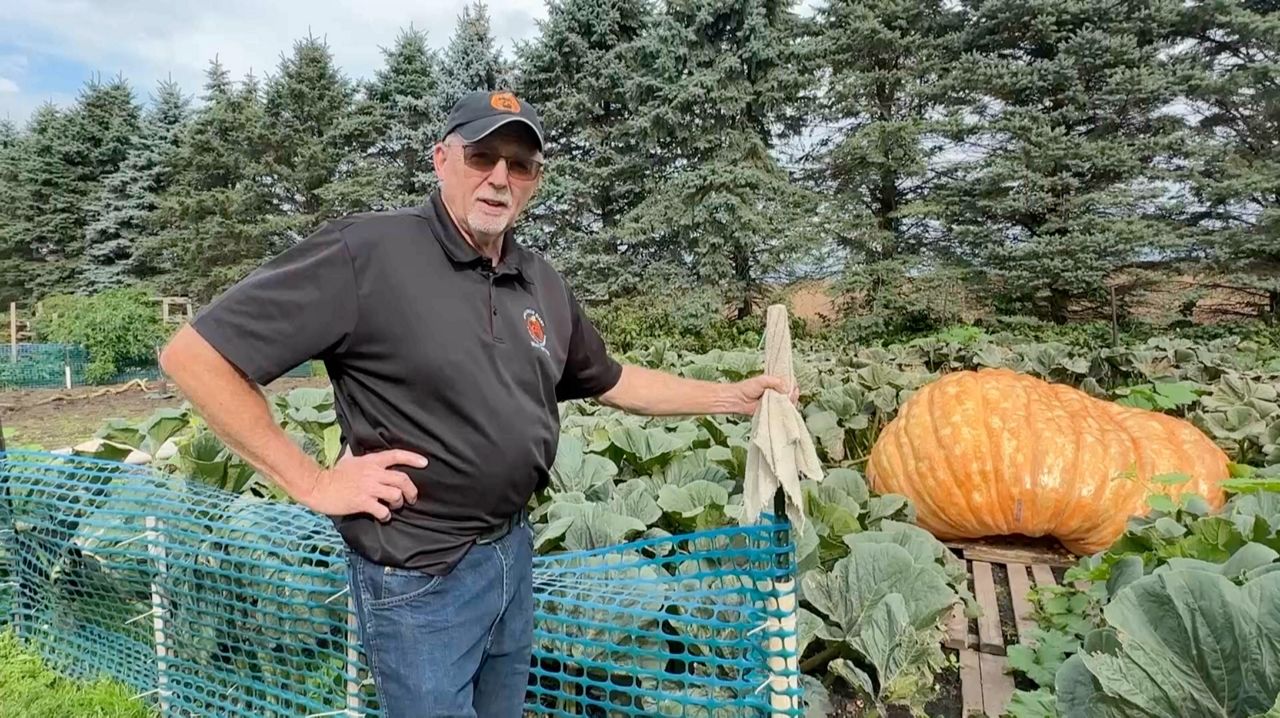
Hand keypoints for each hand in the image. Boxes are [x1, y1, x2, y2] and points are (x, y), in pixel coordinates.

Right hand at [299, 449, 426, 521]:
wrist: (317, 486)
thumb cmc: (333, 474)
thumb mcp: (348, 459)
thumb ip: (357, 455)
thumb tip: (353, 447)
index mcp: (371, 461)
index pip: (396, 455)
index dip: (413, 458)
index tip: (425, 463)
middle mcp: (373, 473)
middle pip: (402, 479)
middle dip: (411, 490)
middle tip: (412, 498)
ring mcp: (368, 488)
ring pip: (395, 495)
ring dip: (399, 503)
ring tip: (394, 507)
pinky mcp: (362, 502)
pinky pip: (382, 510)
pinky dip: (386, 515)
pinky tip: (383, 516)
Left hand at [724, 374, 800, 414]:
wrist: (738, 400)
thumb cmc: (747, 388)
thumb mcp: (762, 380)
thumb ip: (774, 381)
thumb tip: (786, 387)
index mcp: (774, 383)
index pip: (789, 383)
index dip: (792, 385)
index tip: (794, 388)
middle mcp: (776, 392)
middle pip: (790, 394)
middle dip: (792, 395)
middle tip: (790, 395)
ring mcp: (774, 402)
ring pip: (787, 403)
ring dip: (788, 403)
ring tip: (786, 401)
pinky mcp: (771, 410)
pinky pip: (781, 411)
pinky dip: (783, 411)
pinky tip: (784, 409)